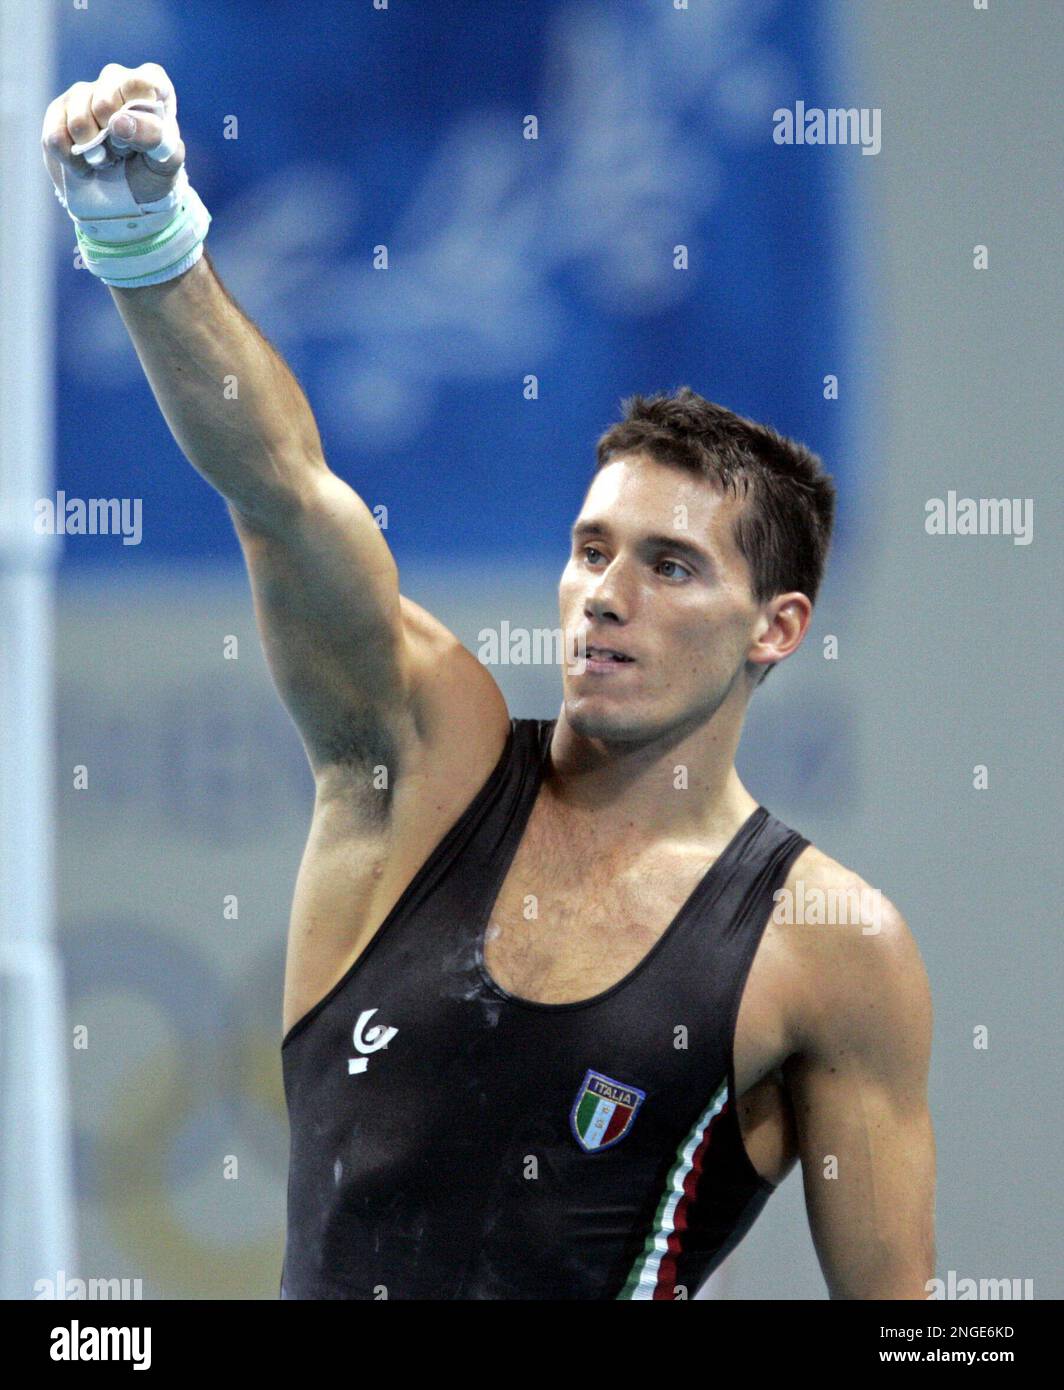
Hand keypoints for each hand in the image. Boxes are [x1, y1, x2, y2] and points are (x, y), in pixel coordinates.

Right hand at [41, 61, 185, 215]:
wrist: (127, 195)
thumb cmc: (152, 170)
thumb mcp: (166, 160)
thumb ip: (154, 137)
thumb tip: (118, 122)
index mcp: (150, 83)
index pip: (139, 84)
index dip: (134, 116)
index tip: (139, 137)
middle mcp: (115, 80)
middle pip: (104, 104)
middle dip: (113, 140)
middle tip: (123, 152)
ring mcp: (84, 93)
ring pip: (79, 121)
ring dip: (93, 152)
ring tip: (105, 159)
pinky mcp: (58, 111)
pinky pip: (56, 136)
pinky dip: (73, 160)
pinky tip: (86, 164)